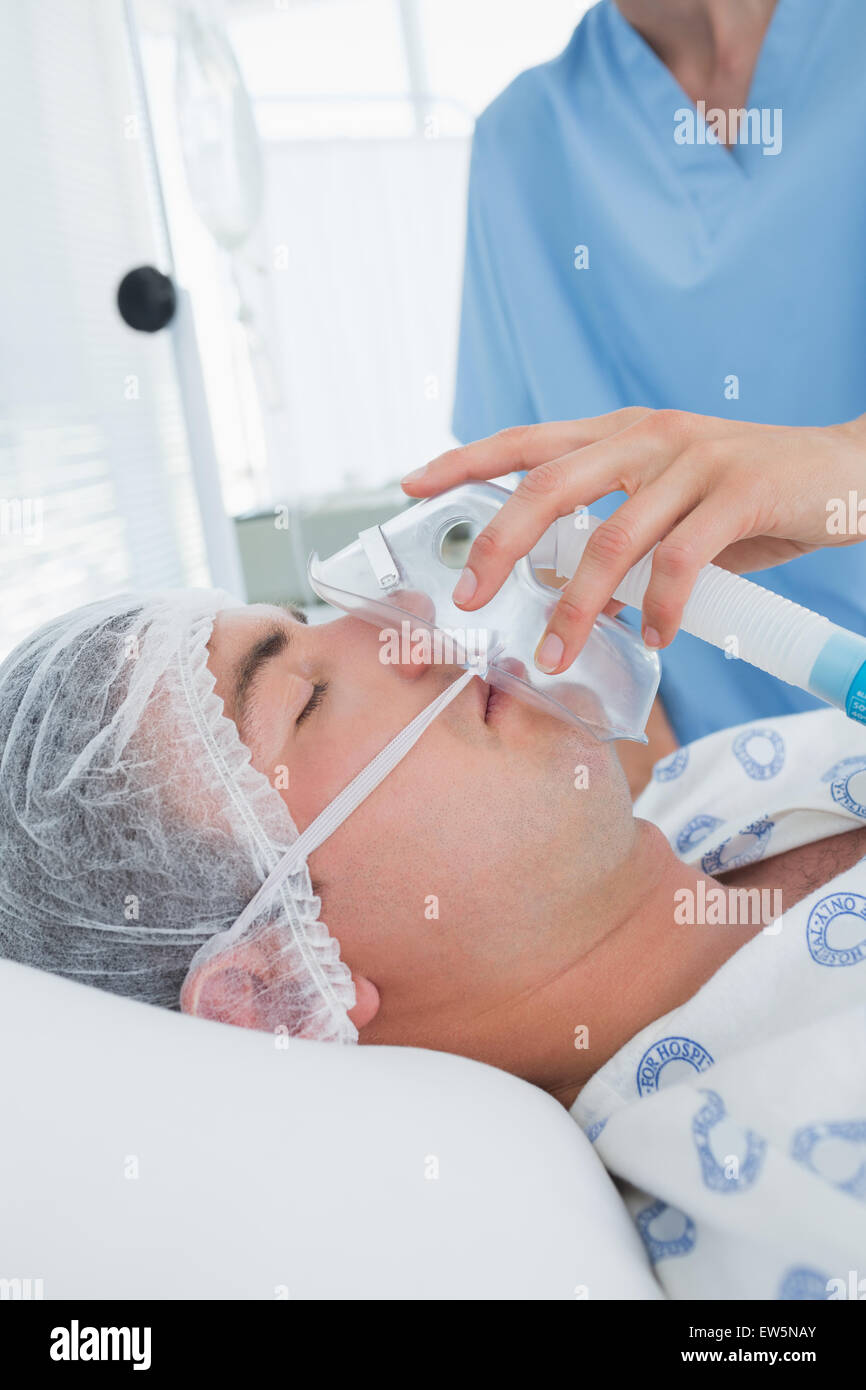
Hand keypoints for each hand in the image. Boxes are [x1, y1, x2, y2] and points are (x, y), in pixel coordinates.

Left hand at [401, 409, 865, 674]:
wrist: (852, 471)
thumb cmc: (754, 496)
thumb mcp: (676, 503)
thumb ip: (623, 530)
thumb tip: (573, 589)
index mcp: (624, 433)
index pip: (530, 441)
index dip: (467, 459)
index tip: (413, 485)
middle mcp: (649, 436)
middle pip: (549, 486)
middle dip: (498, 545)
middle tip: (472, 599)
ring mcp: (694, 460)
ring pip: (612, 537)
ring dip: (577, 605)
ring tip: (558, 653)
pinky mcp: (740, 490)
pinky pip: (680, 561)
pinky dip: (658, 609)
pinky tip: (653, 638)